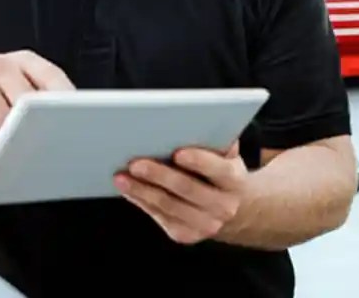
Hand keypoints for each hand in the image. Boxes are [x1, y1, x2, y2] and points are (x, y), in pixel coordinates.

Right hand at [0, 50, 72, 144]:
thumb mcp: (21, 90)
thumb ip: (46, 99)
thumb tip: (75, 127)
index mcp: (25, 60)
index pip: (53, 78)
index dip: (66, 102)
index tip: (75, 123)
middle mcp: (1, 64)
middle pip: (28, 103)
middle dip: (32, 126)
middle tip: (32, 138)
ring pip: (3, 121)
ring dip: (5, 137)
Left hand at [114, 141, 248, 244]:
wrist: (237, 211)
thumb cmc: (223, 173)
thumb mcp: (228, 156)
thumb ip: (217, 141)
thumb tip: (192, 123)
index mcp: (234, 181)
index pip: (218, 170)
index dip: (199, 161)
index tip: (177, 152)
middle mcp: (223, 206)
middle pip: (187, 189)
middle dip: (159, 176)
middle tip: (135, 163)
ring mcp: (205, 225)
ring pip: (168, 206)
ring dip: (142, 191)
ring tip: (121, 177)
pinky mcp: (185, 235)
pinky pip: (159, 216)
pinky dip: (142, 201)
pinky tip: (128, 190)